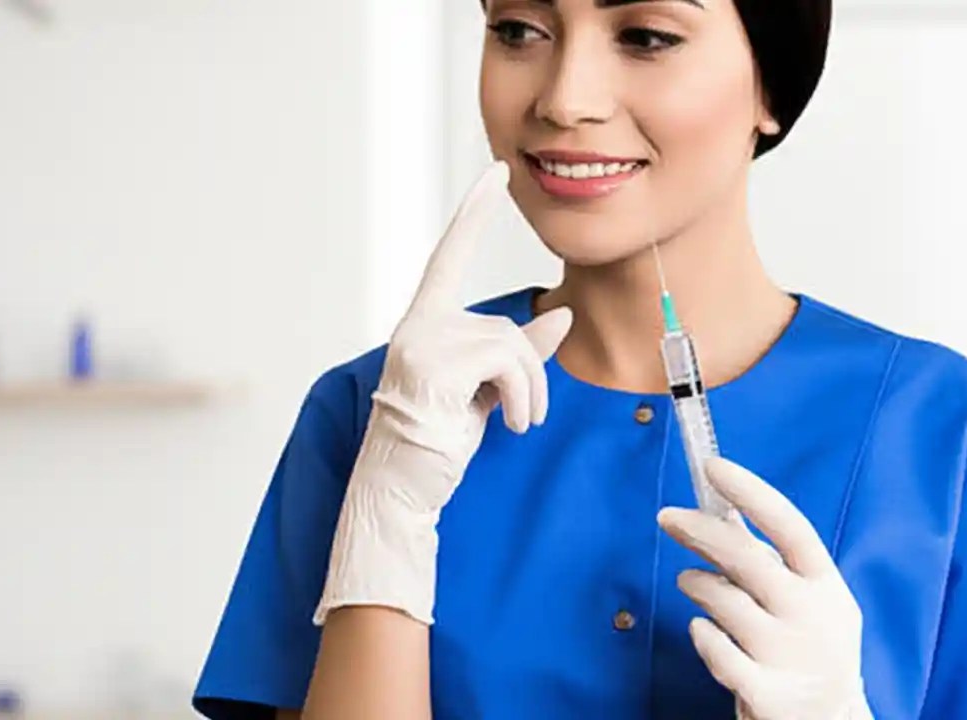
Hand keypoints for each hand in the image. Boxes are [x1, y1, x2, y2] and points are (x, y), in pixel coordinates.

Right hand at [314, 160, 572, 625]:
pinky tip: (511, 425)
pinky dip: (523, 397)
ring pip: (511, 345)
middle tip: (528, 415)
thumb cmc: (439, 439)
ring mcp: (421, 343)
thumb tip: (564, 311)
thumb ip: (520, 351)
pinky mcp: (432, 366)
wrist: (402, 487)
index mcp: (426, 322)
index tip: (497, 171)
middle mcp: (419, 325)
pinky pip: (506, 363)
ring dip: (531, 390)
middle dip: (532, 372)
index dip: (474, 213)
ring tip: (520, 423)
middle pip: (506, 325)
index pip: (451, 254)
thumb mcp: (487, 389)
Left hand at [657, 457, 871, 719]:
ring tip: (691, 583)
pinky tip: (702, 630)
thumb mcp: (802, 598)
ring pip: (723, 603)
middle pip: (747, 559)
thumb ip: (766, 559)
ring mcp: (792, 657)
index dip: (753, 492)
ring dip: (698, 585)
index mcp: (826, 585)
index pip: (790, 526)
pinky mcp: (769, 693)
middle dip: (700, 531)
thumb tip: (721, 509)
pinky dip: (701, 634)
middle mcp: (814, 617)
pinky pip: (715, 649)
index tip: (714, 466)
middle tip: (667, 517)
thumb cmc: (806, 647)